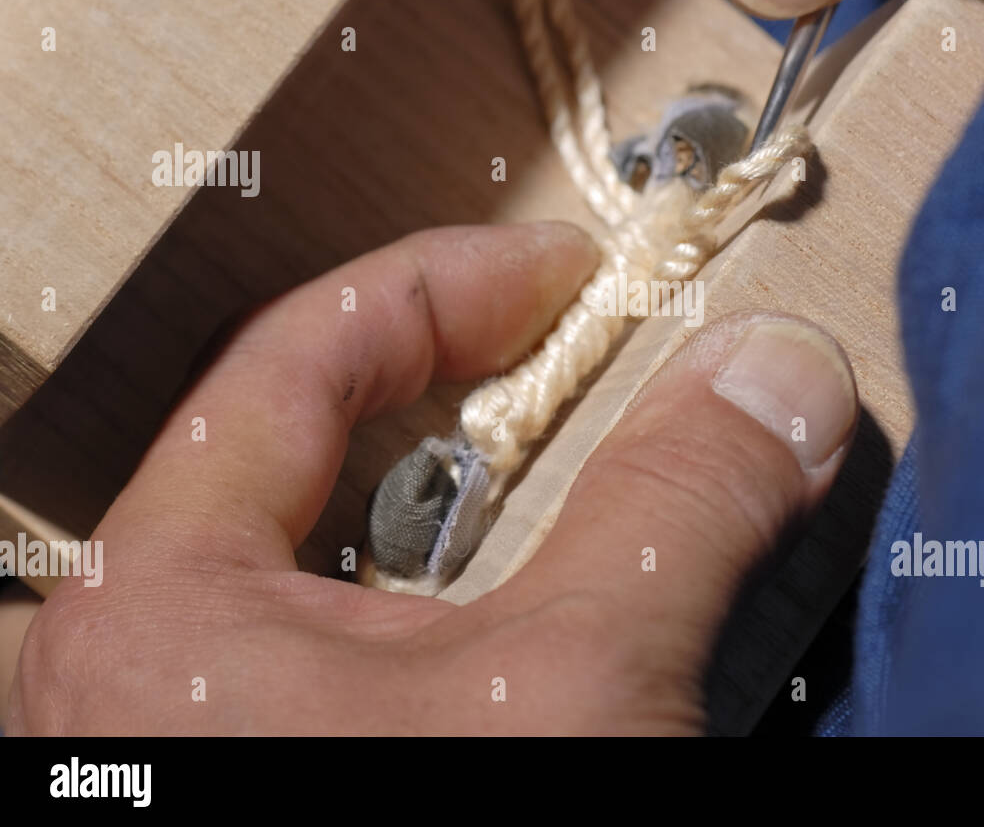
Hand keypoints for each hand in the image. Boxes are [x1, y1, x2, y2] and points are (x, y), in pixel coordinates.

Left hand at [8, 222, 857, 733]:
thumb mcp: (573, 695)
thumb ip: (676, 509)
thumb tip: (776, 374)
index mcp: (159, 603)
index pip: (295, 359)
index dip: (446, 289)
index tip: (562, 274)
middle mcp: (150, 664)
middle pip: (310, 448)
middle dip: (458, 387)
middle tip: (569, 351)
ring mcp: (204, 729)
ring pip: (343, 559)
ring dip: (471, 509)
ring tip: (575, 475)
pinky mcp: (280, 766)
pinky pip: (370, 649)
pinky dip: (468, 611)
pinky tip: (543, 627)